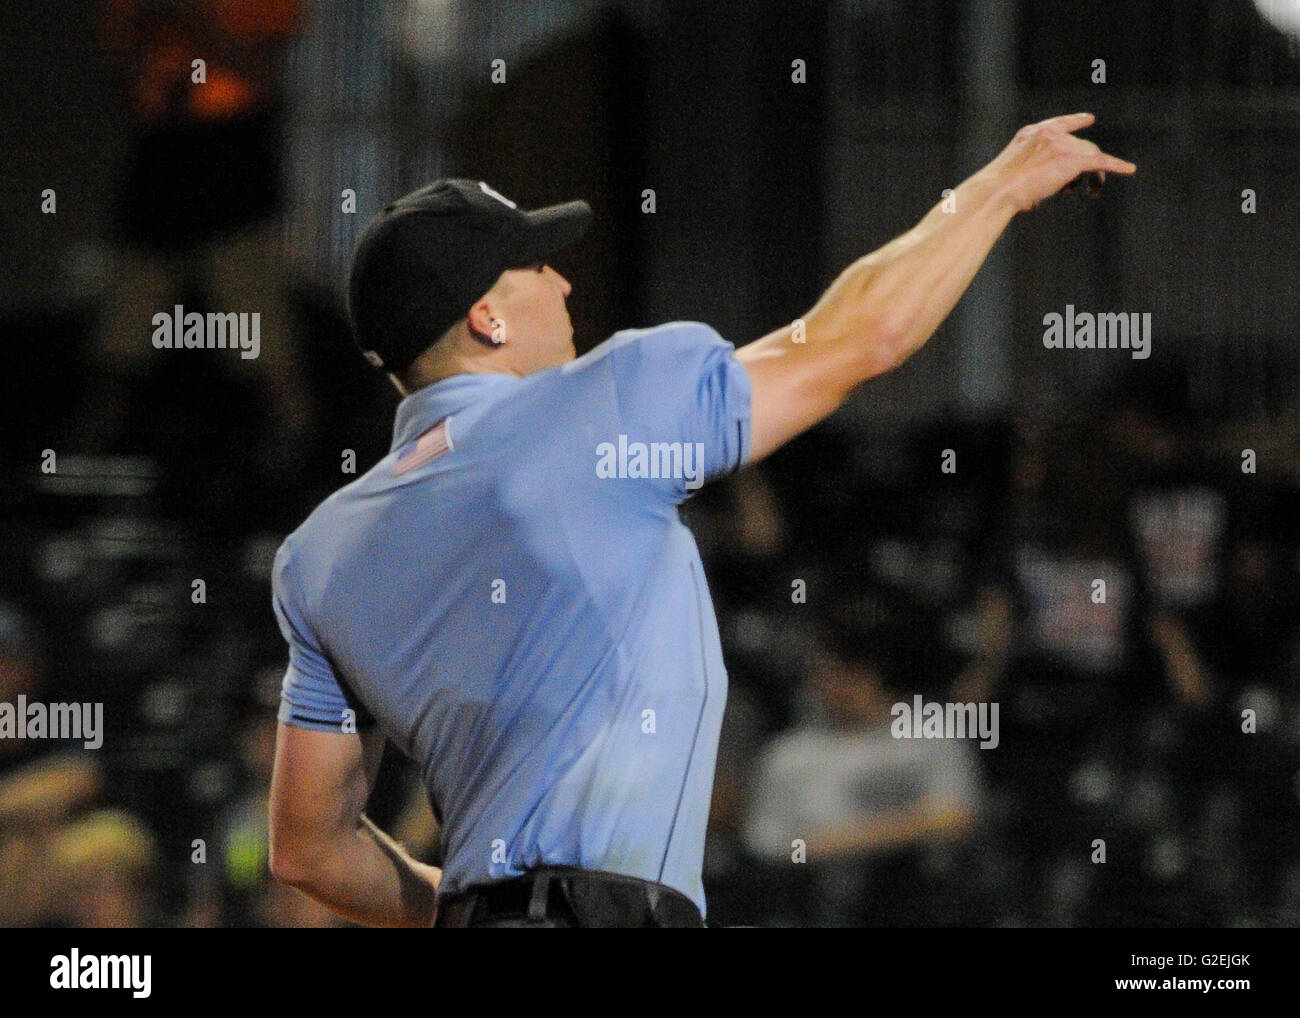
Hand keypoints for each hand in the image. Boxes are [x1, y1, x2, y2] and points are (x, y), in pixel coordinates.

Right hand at [982, 112, 1135, 213]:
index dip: (1076, 121)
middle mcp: (1049, 134)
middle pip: (1079, 145)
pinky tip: (1129, 169)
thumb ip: (1025, 176)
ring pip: (1090, 155)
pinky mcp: (1072, 160)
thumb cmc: (995, 191)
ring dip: (1094, 174)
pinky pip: (1101, 162)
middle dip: (1084, 164)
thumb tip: (1031, 198)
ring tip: (1093, 192)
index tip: (1089, 119)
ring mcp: (1061, 145)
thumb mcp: (1009, 174)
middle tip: (1084, 185)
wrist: (997, 192)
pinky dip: (1116, 165)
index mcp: (1031, 134)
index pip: (1060, 124)